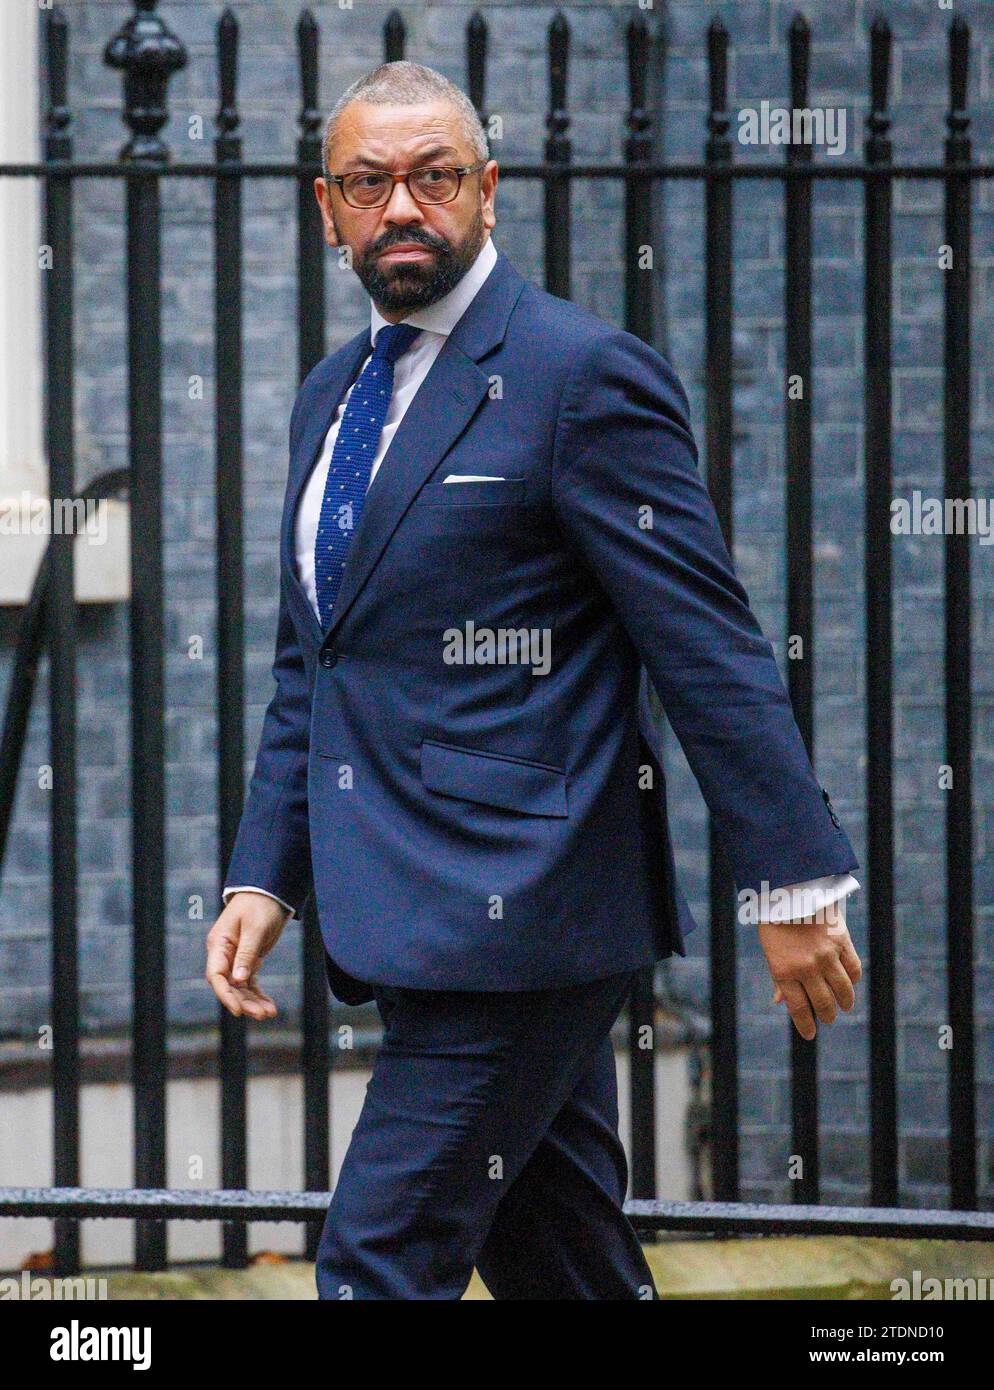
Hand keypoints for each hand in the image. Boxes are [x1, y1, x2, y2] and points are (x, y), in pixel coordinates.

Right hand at [205, 891, 288, 1019]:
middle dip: (244, 1002)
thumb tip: (238, 980)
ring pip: (240, 988)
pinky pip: (250, 983)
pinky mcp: (248, 960)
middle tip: (263, 1014)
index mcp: (219, 944)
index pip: (216, 975)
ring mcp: (235, 959)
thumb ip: (246, 953)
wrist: (270, 892)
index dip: (226, 994)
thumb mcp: (255, 928)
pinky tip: (269, 1007)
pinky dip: (258, 995)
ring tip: (269, 1013)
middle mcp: (224, 954)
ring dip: (252, 1002)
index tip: (238, 1010)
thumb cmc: (260, 905)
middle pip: (229, 986)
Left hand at [758, 898, 861, 1039]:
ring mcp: (825, 955)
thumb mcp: (771, 952)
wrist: (788, 891)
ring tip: (843, 1006)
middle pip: (822, 1003)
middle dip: (826, 1016)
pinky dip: (853, 980)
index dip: (805, 1025)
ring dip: (844, 1002)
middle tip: (828, 1019)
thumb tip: (781, 1002)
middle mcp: (806, 967)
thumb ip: (779, 978)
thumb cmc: (776, 923)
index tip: (809, 1035)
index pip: (798, 1009)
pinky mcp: (841, 942)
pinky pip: (853, 969)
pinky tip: (850, 984)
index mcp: (784, 971)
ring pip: (843, 990)